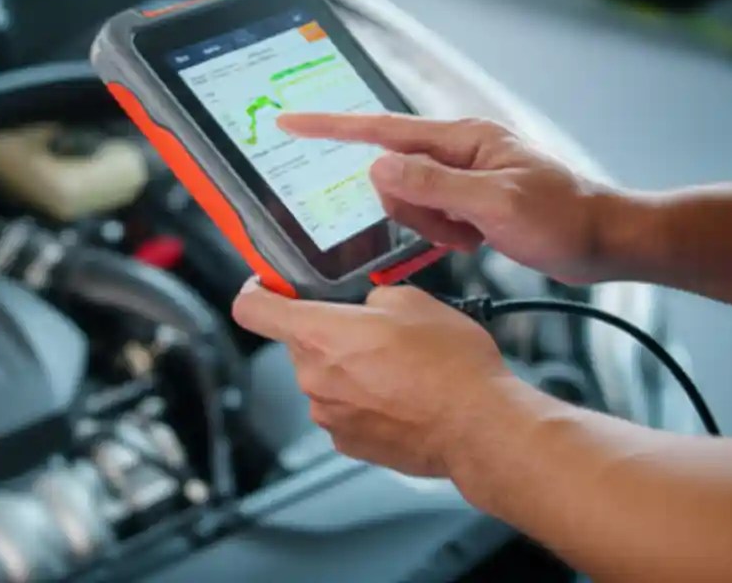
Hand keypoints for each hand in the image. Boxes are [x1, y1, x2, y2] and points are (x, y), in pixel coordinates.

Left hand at [231, 281, 516, 477]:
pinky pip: (343, 408)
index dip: (258, 292)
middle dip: (329, 333)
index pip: (252, 309)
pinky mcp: (346, 442)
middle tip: (373, 331)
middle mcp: (312, 376)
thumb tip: (365, 302)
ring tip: (397, 368)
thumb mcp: (412, 299)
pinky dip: (364, 400)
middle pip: (298, 343)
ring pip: (324, 377)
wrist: (478, 426)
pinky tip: (401, 396)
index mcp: (319, 334)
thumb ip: (371, 295)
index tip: (269, 288)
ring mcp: (327, 414)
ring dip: (349, 369)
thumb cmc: (449, 366)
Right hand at [278, 113, 622, 283]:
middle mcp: (457, 152)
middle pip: (392, 175)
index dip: (331, 127)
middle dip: (412, 208)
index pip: (382, 129)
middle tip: (457, 225)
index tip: (289, 122)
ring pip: (408, 201)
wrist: (605, 242)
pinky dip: (444, 235)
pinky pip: (429, 217)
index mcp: (462, 138)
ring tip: (473, 233)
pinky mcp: (467, 202)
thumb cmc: (563, 218)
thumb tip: (378, 168)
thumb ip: (434, 185)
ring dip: (432, 225)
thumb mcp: (496, 204)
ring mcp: (461, 177)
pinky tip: (477, 239)